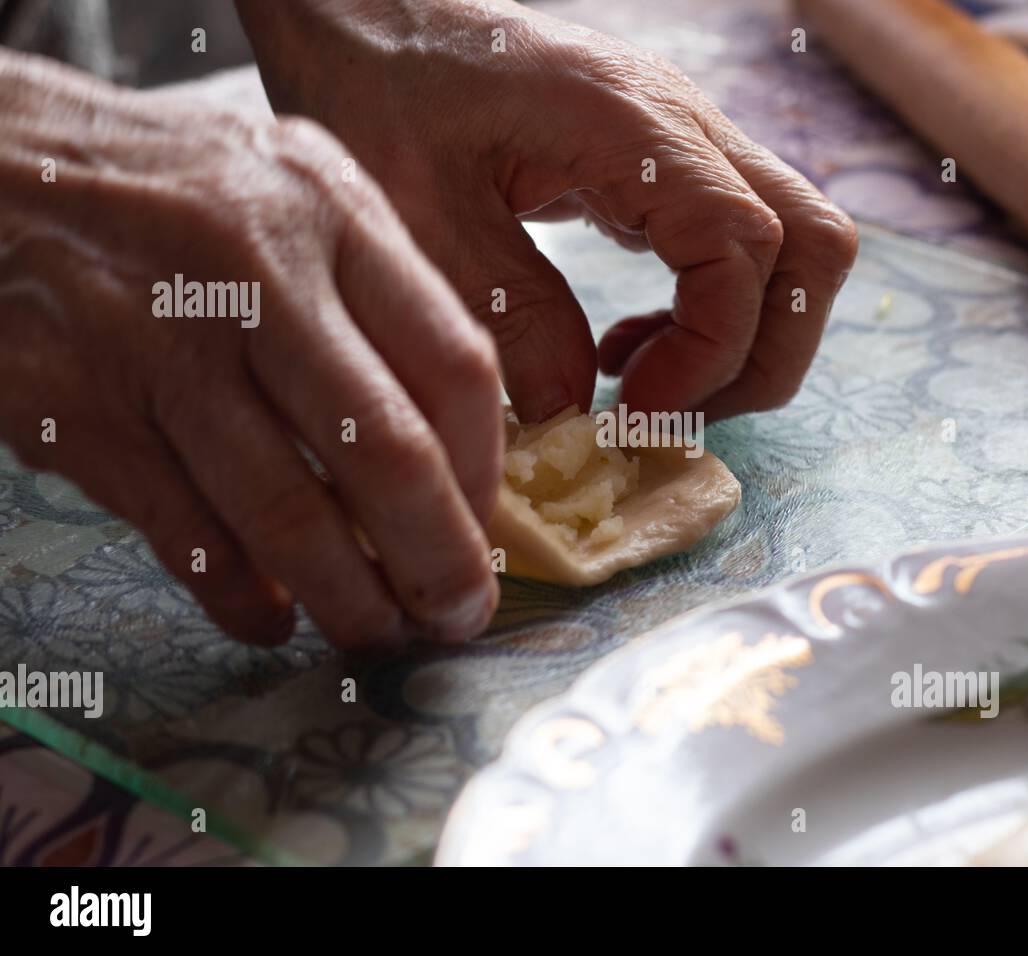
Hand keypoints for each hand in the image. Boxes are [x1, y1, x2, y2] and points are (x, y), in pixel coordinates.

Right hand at [0, 51, 502, 649]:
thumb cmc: (171, 191)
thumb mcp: (295, 194)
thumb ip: (381, 295)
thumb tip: (458, 445)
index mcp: (331, 212)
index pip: (453, 365)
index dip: (483, 467)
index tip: (484, 520)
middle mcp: (254, 272)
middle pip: (386, 452)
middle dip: (436, 557)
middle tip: (457, 612)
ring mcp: (159, 342)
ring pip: (286, 511)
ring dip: (347, 596)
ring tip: (377, 629)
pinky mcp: (77, 406)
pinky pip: (185, 534)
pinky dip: (238, 596)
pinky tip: (270, 616)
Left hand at [237, 0, 858, 422]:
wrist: (370, 20)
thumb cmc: (379, 93)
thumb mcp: (421, 216)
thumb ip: (510, 315)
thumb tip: (576, 411)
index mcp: (631, 124)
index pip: (748, 247)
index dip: (711, 352)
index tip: (635, 411)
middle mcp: (685, 126)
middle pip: (814, 247)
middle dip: (762, 357)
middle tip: (667, 413)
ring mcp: (687, 145)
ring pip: (793, 250)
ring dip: (741, 340)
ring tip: (644, 384)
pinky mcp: (667, 170)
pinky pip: (738, 251)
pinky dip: (705, 319)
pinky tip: (620, 348)